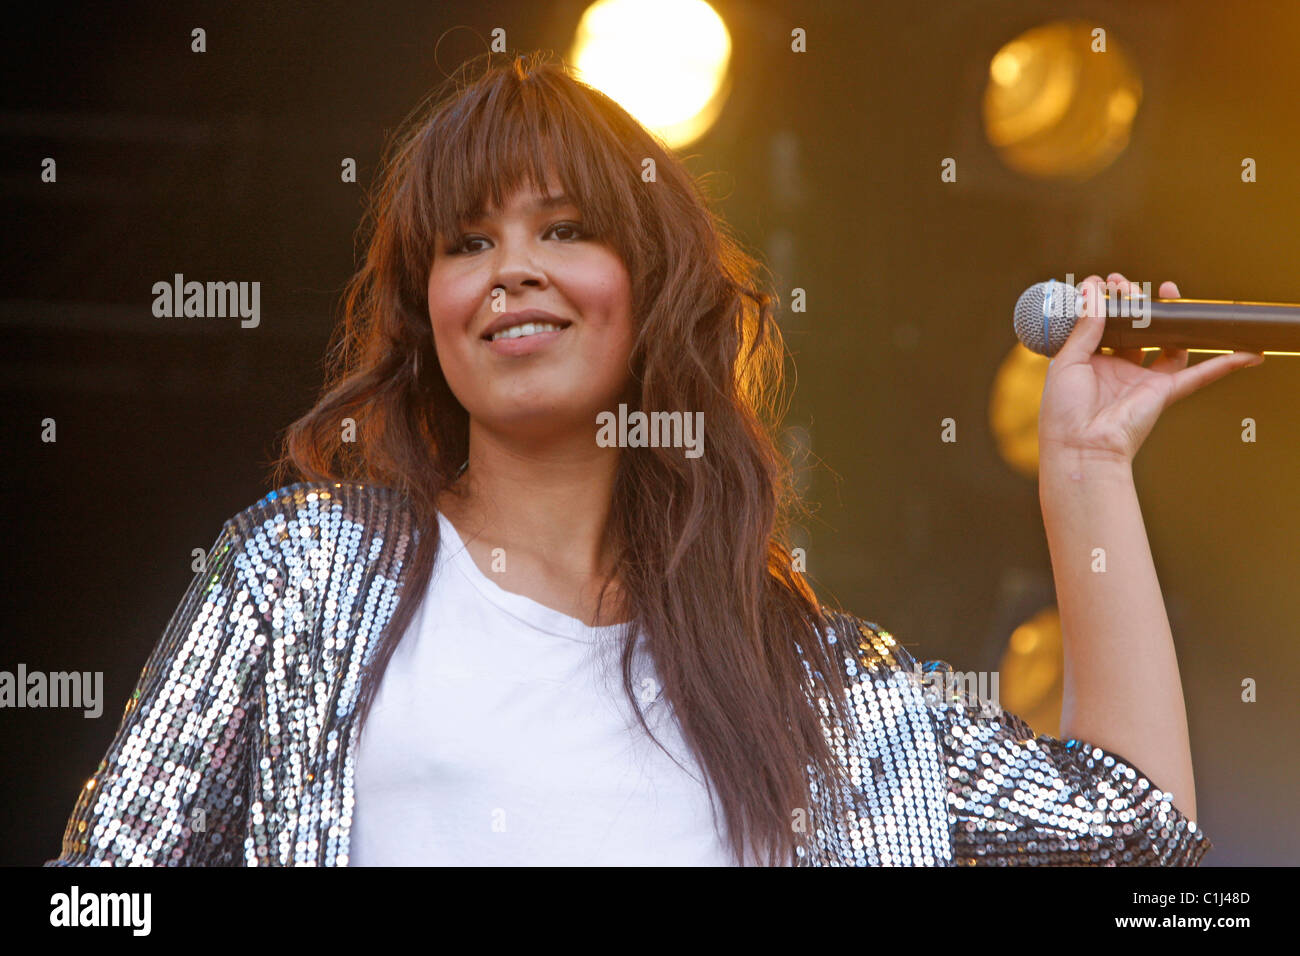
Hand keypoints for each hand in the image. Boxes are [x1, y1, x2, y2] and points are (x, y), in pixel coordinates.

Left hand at [1038, 272, 1263, 466]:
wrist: (1080, 445)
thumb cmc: (1064, 410)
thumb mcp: (1066, 361)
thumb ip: (1084, 327)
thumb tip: (1093, 290)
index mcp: (1090, 362)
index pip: (1103, 326)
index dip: (1105, 304)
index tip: (1102, 283)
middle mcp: (1118, 369)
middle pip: (1136, 330)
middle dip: (1134, 303)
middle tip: (1126, 284)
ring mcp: (1142, 380)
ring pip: (1166, 343)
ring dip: (1170, 317)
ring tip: (1168, 290)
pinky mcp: (1163, 392)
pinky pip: (1198, 376)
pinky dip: (1223, 365)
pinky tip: (1244, 352)